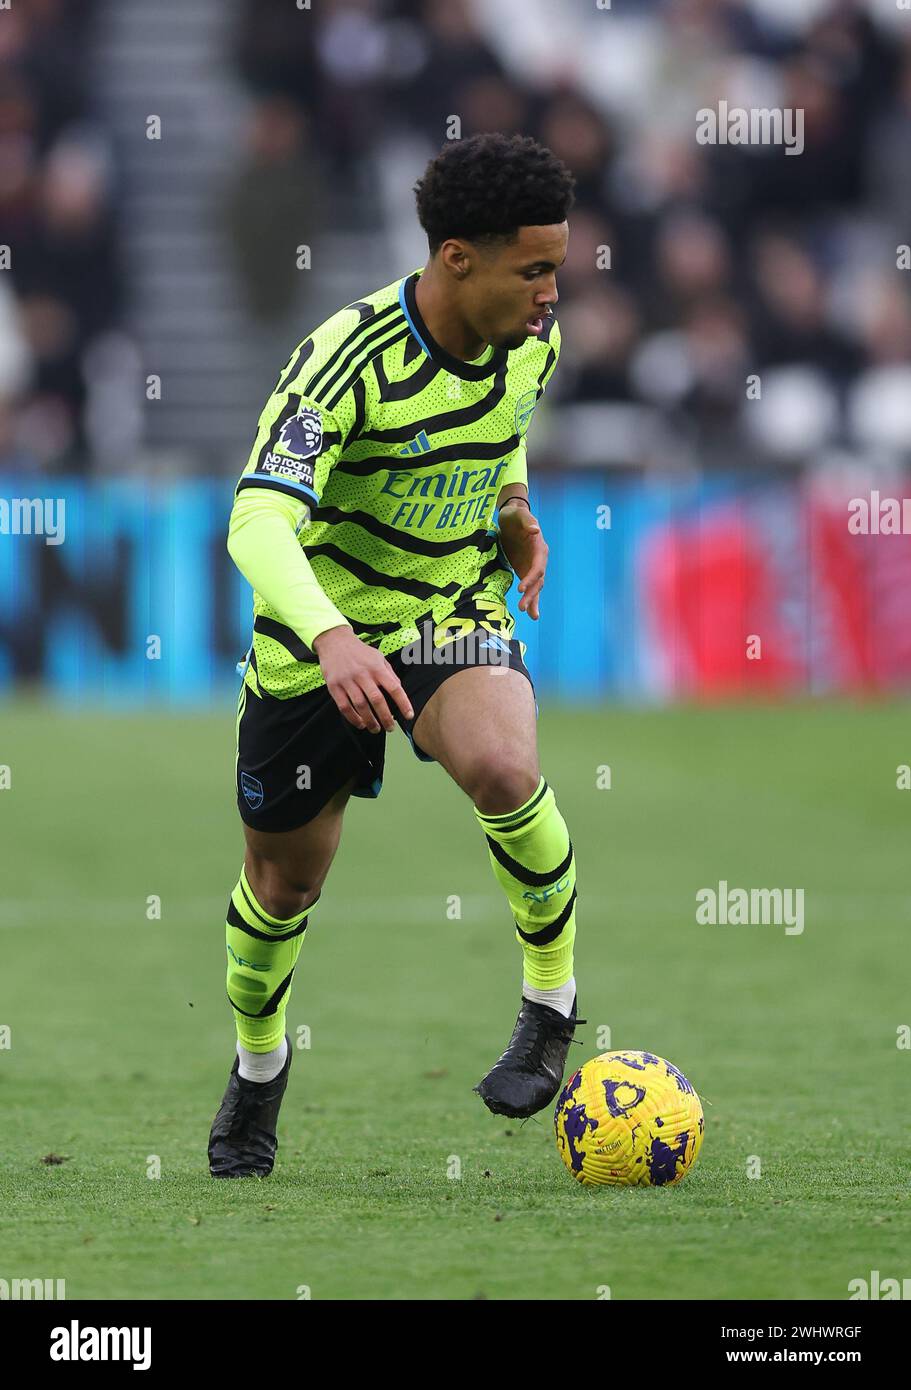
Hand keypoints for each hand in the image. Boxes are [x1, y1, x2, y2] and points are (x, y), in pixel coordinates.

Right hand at [312, 626, 413, 732]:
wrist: (334, 642)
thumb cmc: (360, 652)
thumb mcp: (378, 657)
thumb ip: (389, 674)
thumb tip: (399, 690)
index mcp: (376, 667)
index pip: (394, 687)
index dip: (403, 703)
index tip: (409, 715)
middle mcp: (362, 674)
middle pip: (377, 700)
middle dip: (386, 717)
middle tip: (390, 728)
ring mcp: (347, 681)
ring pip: (361, 706)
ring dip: (370, 721)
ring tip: (376, 729)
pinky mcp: (334, 686)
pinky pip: (344, 707)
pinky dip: (353, 718)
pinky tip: (360, 724)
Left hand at [498, 502, 547, 619]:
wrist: (511, 517)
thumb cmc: (515, 515)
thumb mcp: (519, 514)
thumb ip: (527, 521)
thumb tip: (536, 530)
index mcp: (539, 548)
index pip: (538, 567)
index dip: (531, 578)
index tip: (521, 588)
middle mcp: (539, 560)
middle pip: (538, 581)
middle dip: (531, 594)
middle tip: (521, 607)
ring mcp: (532, 566)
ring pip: (535, 587)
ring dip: (532, 600)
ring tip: (530, 615)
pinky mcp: (524, 570)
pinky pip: (529, 587)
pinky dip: (530, 599)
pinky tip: (530, 612)